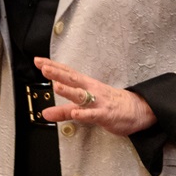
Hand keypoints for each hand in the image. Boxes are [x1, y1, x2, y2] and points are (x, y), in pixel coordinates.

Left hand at [33, 57, 155, 136]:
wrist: (137, 110)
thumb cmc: (110, 104)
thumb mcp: (84, 106)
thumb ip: (62, 110)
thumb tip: (44, 112)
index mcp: (86, 85)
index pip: (67, 73)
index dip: (52, 66)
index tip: (38, 61)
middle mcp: (91, 90)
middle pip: (72, 79)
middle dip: (58, 73)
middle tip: (44, 68)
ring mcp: (98, 101)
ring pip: (82, 95)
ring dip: (69, 91)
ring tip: (56, 86)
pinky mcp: (105, 114)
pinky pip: (93, 114)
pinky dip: (84, 114)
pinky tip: (75, 113)